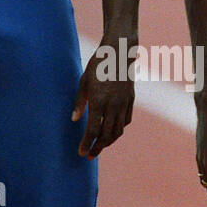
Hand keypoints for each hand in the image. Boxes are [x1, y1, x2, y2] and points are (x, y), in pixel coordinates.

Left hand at [71, 43, 134, 157]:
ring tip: (100, 146)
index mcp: (99, 100)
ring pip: (118, 130)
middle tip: (89, 155)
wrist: (119, 51)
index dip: (87, 143)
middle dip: (97, 147)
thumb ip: (79, 103)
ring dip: (109, 142)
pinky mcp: (131, 100)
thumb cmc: (97, 65)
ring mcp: (124, 103)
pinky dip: (119, 130)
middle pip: (107, 135)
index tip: (81, 153)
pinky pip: (126, 121)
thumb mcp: (84, 82)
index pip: (93, 130)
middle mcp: (113, 105)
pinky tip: (112, 132)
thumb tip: (75, 120)